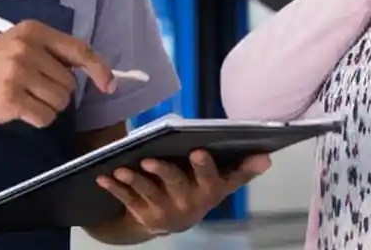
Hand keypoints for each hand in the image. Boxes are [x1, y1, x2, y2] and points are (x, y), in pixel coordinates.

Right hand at [0, 20, 114, 127]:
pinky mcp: (11, 99)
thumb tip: (93, 69)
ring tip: (23, 98)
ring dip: (47, 107)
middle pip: (69, 83)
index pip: (79, 50)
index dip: (100, 69)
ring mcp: (18, 73)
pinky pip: (45, 117)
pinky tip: (17, 110)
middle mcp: (27, 48)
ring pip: (60, 102)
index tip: (110, 85)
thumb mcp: (19, 46)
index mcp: (33, 31)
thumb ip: (51, 53)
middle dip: (57, 92)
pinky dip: (37, 119)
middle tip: (31, 89)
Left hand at [96, 151, 271, 236]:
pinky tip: (102, 175)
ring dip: (134, 179)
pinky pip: (126, 199)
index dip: (203, 166)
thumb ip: (244, 168)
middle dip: (163, 171)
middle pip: (175, 184)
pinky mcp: (141, 214)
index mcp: (209, 191)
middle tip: (150, 158)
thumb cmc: (201, 189)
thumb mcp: (224, 182)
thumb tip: (268, 156)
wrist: (173, 220)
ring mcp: (162, 210)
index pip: (210, 178)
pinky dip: (114, 187)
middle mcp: (187, 204)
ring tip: (121, 166)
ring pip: (147, 192)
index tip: (197, 151)